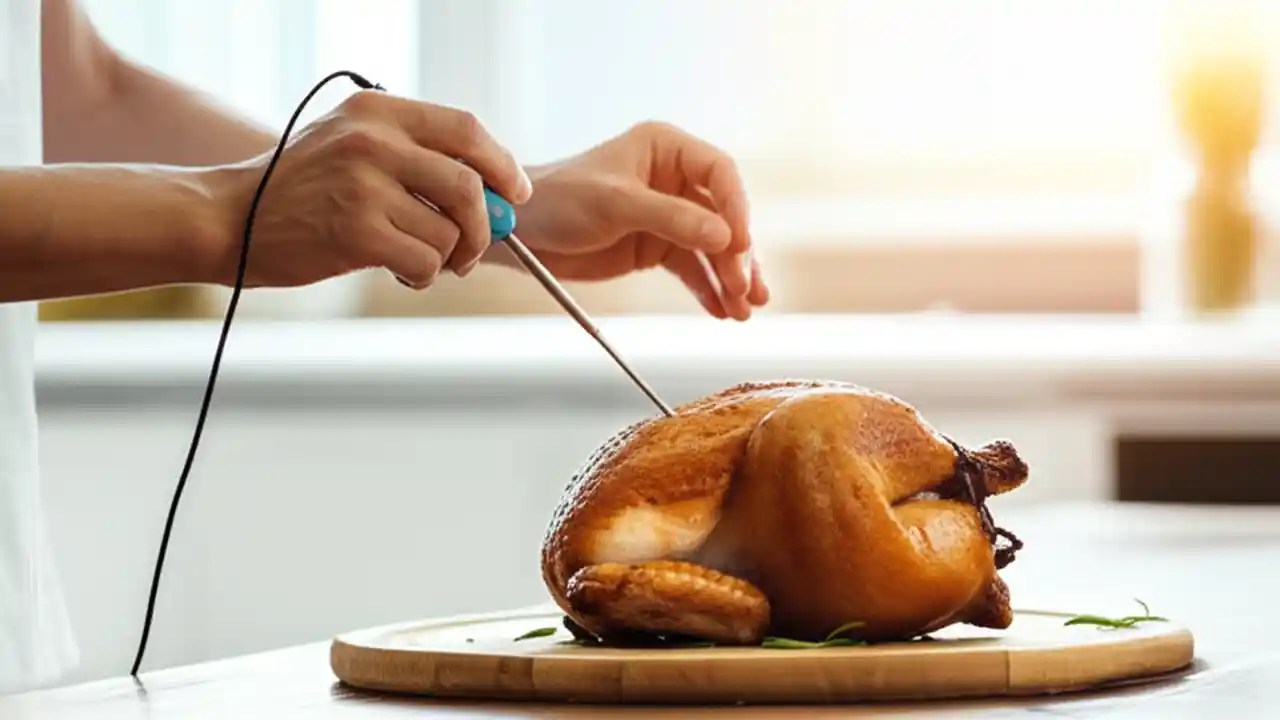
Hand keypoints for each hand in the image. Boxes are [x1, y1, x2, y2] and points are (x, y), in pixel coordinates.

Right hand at [208, 90, 530, 289]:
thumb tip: (493, 195)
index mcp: (377, 112)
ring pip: (449, 232)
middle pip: (469, 186)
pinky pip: (425, 262)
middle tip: (472, 249)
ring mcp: (364, 186)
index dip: (501, 164)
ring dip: (447, 259)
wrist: (226, 219)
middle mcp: (372, 141)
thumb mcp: (349, 145)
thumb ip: (412, 157)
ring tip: (420, 262)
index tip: (515, 194)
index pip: (465, 129)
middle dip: (484, 226)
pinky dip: (423, 276)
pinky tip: (399, 273)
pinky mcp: (356, 232)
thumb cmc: (298, 190)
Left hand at [503, 122, 769, 319]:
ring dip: (729, 279)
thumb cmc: (559, 199)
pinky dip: (707, 290)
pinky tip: (722, 311)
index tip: (740, 246)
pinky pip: (692, 269)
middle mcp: (673, 179)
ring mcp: (669, 215)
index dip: (736, 209)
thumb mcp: (615, 204)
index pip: (720, 174)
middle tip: (746, 290)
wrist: (522, 232)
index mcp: (666, 149)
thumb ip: (672, 219)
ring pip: (712, 247)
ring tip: (744, 311)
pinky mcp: (657, 247)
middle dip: (737, 256)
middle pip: (723, 216)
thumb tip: (725, 238)